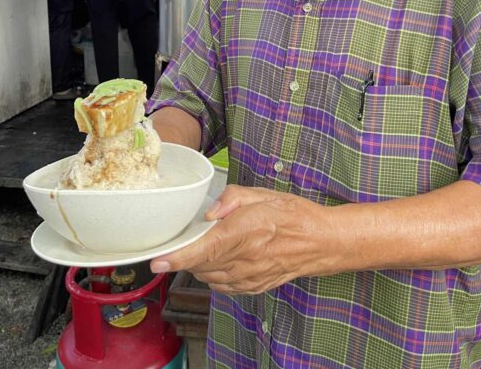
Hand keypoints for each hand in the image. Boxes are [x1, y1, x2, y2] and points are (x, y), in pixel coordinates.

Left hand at [150, 185, 330, 294]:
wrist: (322, 241)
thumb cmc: (294, 214)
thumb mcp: (264, 194)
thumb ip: (233, 198)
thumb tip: (210, 212)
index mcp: (247, 231)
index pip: (205, 248)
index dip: (179, 256)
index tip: (158, 260)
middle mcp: (247, 258)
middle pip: (202, 264)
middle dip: (185, 255)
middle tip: (180, 238)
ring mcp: (250, 277)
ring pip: (209, 277)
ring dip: (198, 265)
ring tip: (202, 246)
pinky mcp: (254, 287)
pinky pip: (223, 286)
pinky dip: (213, 275)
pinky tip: (217, 261)